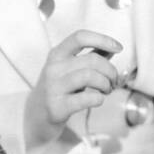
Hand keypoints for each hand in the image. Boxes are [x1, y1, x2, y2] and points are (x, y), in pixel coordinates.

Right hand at [24, 30, 120, 153]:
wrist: (35, 117)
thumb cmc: (58, 90)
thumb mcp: (69, 69)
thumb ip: (89, 57)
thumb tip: (112, 48)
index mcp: (57, 54)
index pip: (80, 37)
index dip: (102, 39)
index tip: (118, 48)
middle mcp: (53, 68)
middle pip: (92, 60)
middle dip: (111, 71)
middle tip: (113, 81)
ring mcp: (53, 88)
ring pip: (90, 76)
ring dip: (106, 84)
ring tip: (106, 91)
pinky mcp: (57, 107)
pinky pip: (86, 99)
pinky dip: (99, 99)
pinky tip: (97, 100)